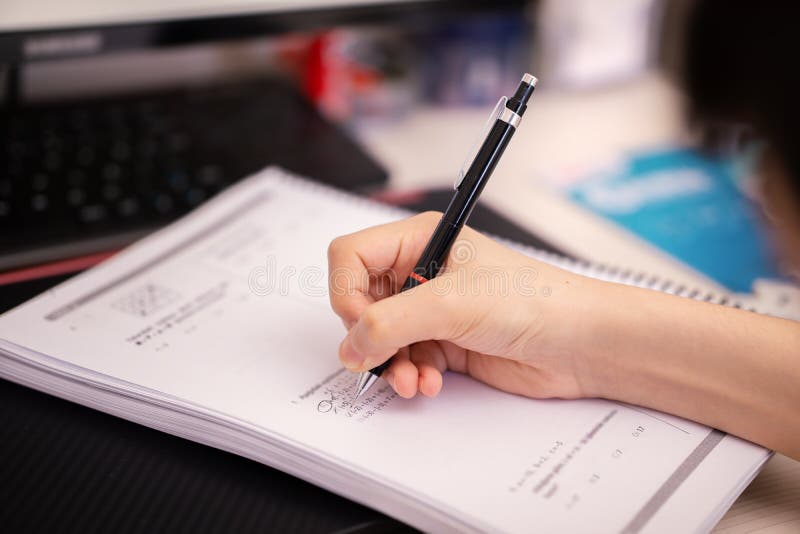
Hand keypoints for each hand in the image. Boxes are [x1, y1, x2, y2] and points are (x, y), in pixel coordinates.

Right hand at [327, 212, 600, 399]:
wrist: (579, 344)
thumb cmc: (533, 300)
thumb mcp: (451, 303)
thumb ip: (390, 323)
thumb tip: (350, 347)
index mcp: (419, 240)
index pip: (351, 256)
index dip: (347, 291)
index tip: (362, 323)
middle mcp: (420, 271)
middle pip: (360, 303)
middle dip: (370, 337)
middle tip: (383, 357)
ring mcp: (431, 309)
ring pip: (380, 338)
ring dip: (390, 364)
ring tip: (410, 379)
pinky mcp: (443, 342)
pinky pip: (404, 360)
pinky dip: (410, 376)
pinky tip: (429, 383)